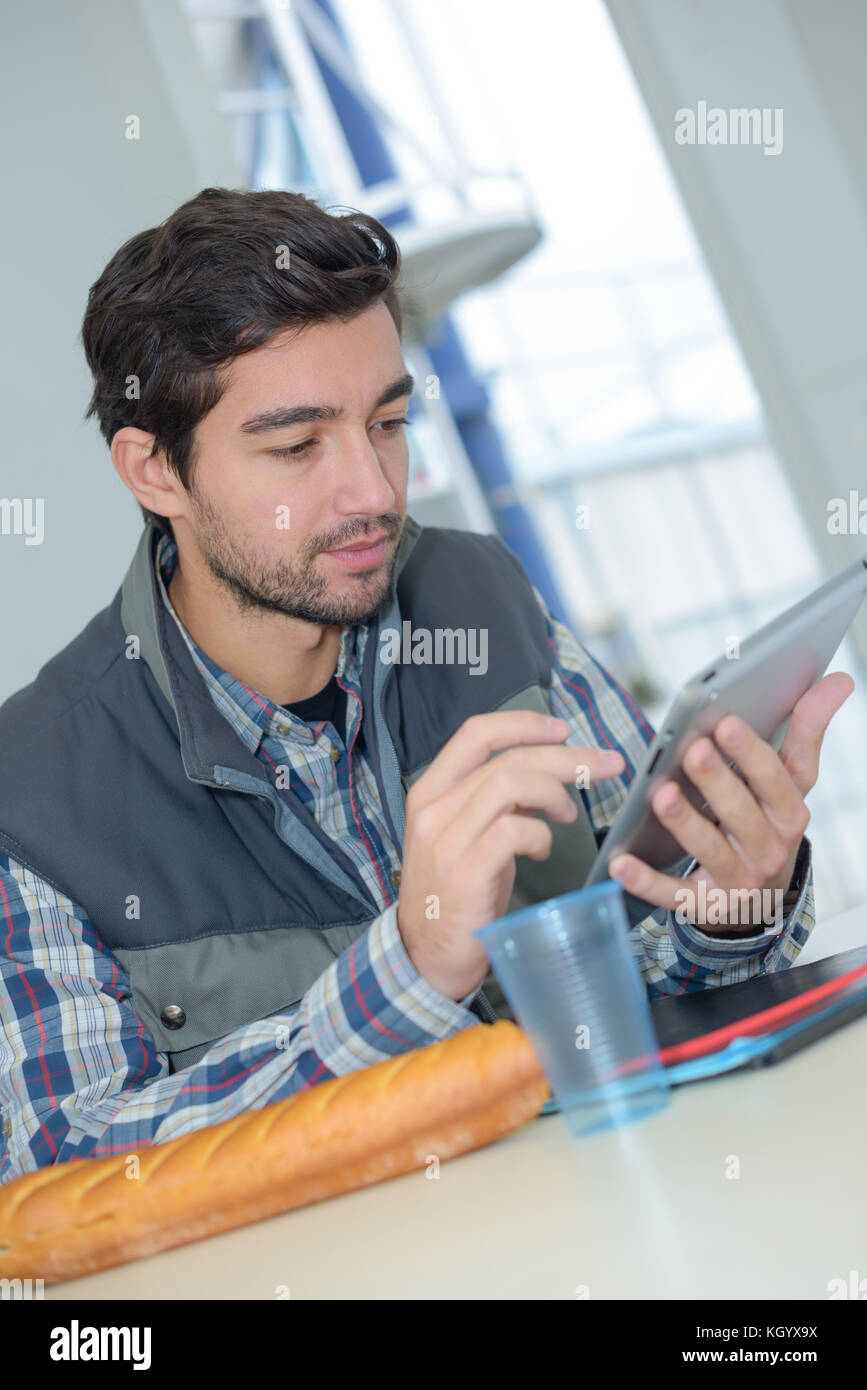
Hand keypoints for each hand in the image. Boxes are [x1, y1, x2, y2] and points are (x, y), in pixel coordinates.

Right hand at [396, 711, 624, 997]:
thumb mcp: (469, 837)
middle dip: (565, 757)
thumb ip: (496, 803)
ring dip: (554, 793)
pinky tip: (544, 849)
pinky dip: (540, 834)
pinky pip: (513, 830)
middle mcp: (432, 809)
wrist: (426, 957)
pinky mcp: (465, 871)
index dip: (523, 724)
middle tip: (605, 765)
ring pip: (510, 784)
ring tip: (568, 815)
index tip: (562, 729)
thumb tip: (544, 775)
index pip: (475, 734)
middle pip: (507, 759)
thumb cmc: (455, 895)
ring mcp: (445, 840)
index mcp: (429, 792)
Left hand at [607, 671, 854, 932]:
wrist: (758, 896)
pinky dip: (646, 881)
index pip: (777, 779)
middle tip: (693, 751)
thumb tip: (839, 678)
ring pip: (710, 848)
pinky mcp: (705, 905)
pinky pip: (673, 893)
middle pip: (741, 811)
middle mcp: (770, 847)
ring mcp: (737, 878)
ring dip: (685, 823)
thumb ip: (807, 729)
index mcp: (790, 811)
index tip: (728, 723)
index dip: (753, 753)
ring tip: (661, 794)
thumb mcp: (790, 779)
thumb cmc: (767, 819)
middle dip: (717, 780)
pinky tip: (620, 863)